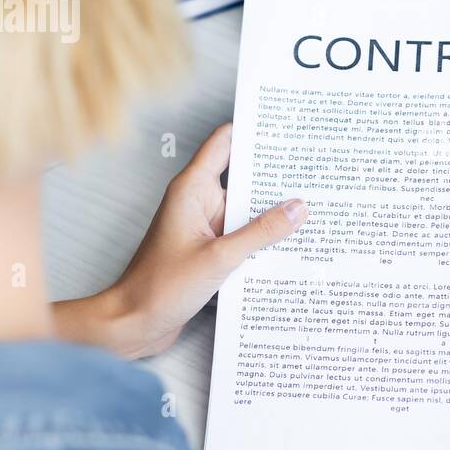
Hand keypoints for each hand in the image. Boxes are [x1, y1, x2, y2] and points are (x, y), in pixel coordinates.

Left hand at [52, 123, 305, 357]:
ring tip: (316, 208)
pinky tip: (292, 245)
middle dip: (277, 176)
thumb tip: (297, 208)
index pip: (226, 143)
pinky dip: (264, 239)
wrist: (132, 323)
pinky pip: (243, 236)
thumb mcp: (219, 257)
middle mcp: (199, 202)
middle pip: (244, 178)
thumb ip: (261, 232)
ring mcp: (205, 227)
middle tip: (317, 171)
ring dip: (274, 213)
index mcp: (193, 189)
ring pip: (247, 211)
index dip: (254, 131)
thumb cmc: (160, 288)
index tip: (287, 126)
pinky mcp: (210, 250)